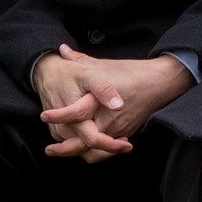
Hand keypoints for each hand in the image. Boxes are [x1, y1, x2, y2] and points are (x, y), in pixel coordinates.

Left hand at [33, 45, 192, 161]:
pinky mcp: (124, 133)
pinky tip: (82, 149)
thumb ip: (79, 59)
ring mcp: (117, 129)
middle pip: (84, 140)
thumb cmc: (129, 72)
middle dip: (64, 149)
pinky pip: (107, 150)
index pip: (76, 113)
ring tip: (62, 152)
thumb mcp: (101, 65)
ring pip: (95, 150)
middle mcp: (107, 118)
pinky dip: (94, 152)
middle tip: (49, 150)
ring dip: (78, 153)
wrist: (158, 83)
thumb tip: (61, 49)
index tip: (44, 116)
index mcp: (98, 100)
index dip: (58, 116)